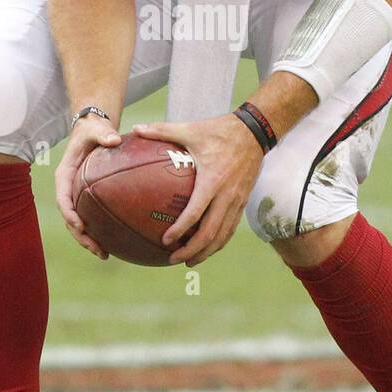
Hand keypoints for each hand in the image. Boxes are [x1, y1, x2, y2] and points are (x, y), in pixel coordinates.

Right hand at [55, 116, 121, 258]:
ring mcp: (77, 196)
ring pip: (79, 224)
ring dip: (89, 241)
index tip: (80, 226)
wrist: (92, 131)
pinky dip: (99, 232)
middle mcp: (68, 189)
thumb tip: (114, 140)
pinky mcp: (88, 199)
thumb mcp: (96, 129)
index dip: (70, 214)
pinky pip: (91, 218)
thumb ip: (103, 134)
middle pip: (70, 219)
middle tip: (98, 250)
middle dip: (81, 237)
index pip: (63, 199)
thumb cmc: (92, 130)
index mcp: (65, 176)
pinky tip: (114, 243)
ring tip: (105, 255)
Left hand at [133, 114, 263, 265]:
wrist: (255, 132)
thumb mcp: (191, 129)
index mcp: (212, 181)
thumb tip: (135, 129)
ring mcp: (237, 201)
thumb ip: (162, 130)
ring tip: (189, 261)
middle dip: (192, 251)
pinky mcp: (243, 202)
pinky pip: (231, 228)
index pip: (195, 213)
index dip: (180, 230)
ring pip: (223, 235)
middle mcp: (227, 196)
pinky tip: (206, 248)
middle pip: (210, 233)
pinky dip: (218, 242)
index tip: (165, 240)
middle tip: (172, 259)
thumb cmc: (220, 131)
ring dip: (206, 252)